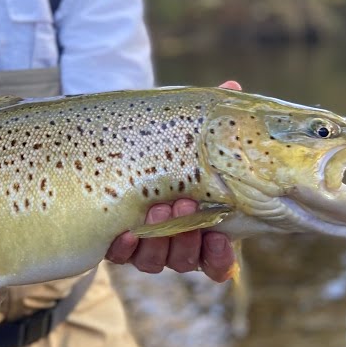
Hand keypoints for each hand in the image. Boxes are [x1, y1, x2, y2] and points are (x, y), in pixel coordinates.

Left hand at [103, 79, 241, 282]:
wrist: (113, 146)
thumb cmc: (162, 144)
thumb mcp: (184, 131)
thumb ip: (209, 117)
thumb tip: (233, 86)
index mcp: (199, 225)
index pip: (216, 259)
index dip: (218, 257)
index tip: (219, 238)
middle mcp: (173, 241)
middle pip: (186, 259)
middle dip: (187, 237)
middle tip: (183, 205)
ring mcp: (143, 243)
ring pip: (156, 260)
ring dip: (159, 238)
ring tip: (158, 208)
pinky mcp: (113, 244)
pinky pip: (120, 257)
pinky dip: (125, 249)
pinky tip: (126, 233)